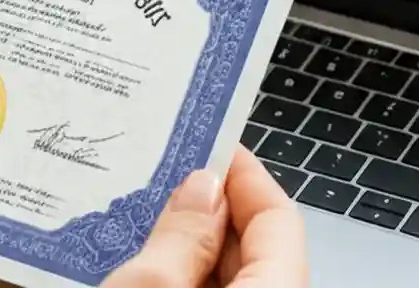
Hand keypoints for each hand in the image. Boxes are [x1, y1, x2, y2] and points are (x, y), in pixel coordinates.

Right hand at [103, 147, 308, 287]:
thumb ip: (181, 237)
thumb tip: (202, 185)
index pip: (279, 218)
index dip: (243, 174)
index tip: (206, 143)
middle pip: (255, 248)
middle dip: (208, 210)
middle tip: (160, 178)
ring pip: (228, 279)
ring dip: (188, 249)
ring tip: (140, 221)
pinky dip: (181, 281)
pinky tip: (140, 270)